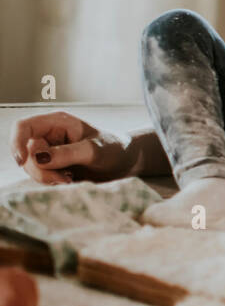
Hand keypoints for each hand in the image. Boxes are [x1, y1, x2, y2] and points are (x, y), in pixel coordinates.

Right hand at [9, 112, 138, 184]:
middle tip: (64, 178)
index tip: (23, 161)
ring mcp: (49, 152)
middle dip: (39, 169)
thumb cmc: (115, 149)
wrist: (127, 162)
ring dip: (46, 178)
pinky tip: (69, 182)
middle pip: (24, 152)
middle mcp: (49, 136)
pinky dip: (51, 183)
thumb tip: (37, 158)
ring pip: (31, 167)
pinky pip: (41, 177)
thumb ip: (66, 154)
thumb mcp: (94, 151)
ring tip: (69, 180)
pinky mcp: (53, 167)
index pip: (23, 127)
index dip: (17, 143)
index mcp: (57, 123)